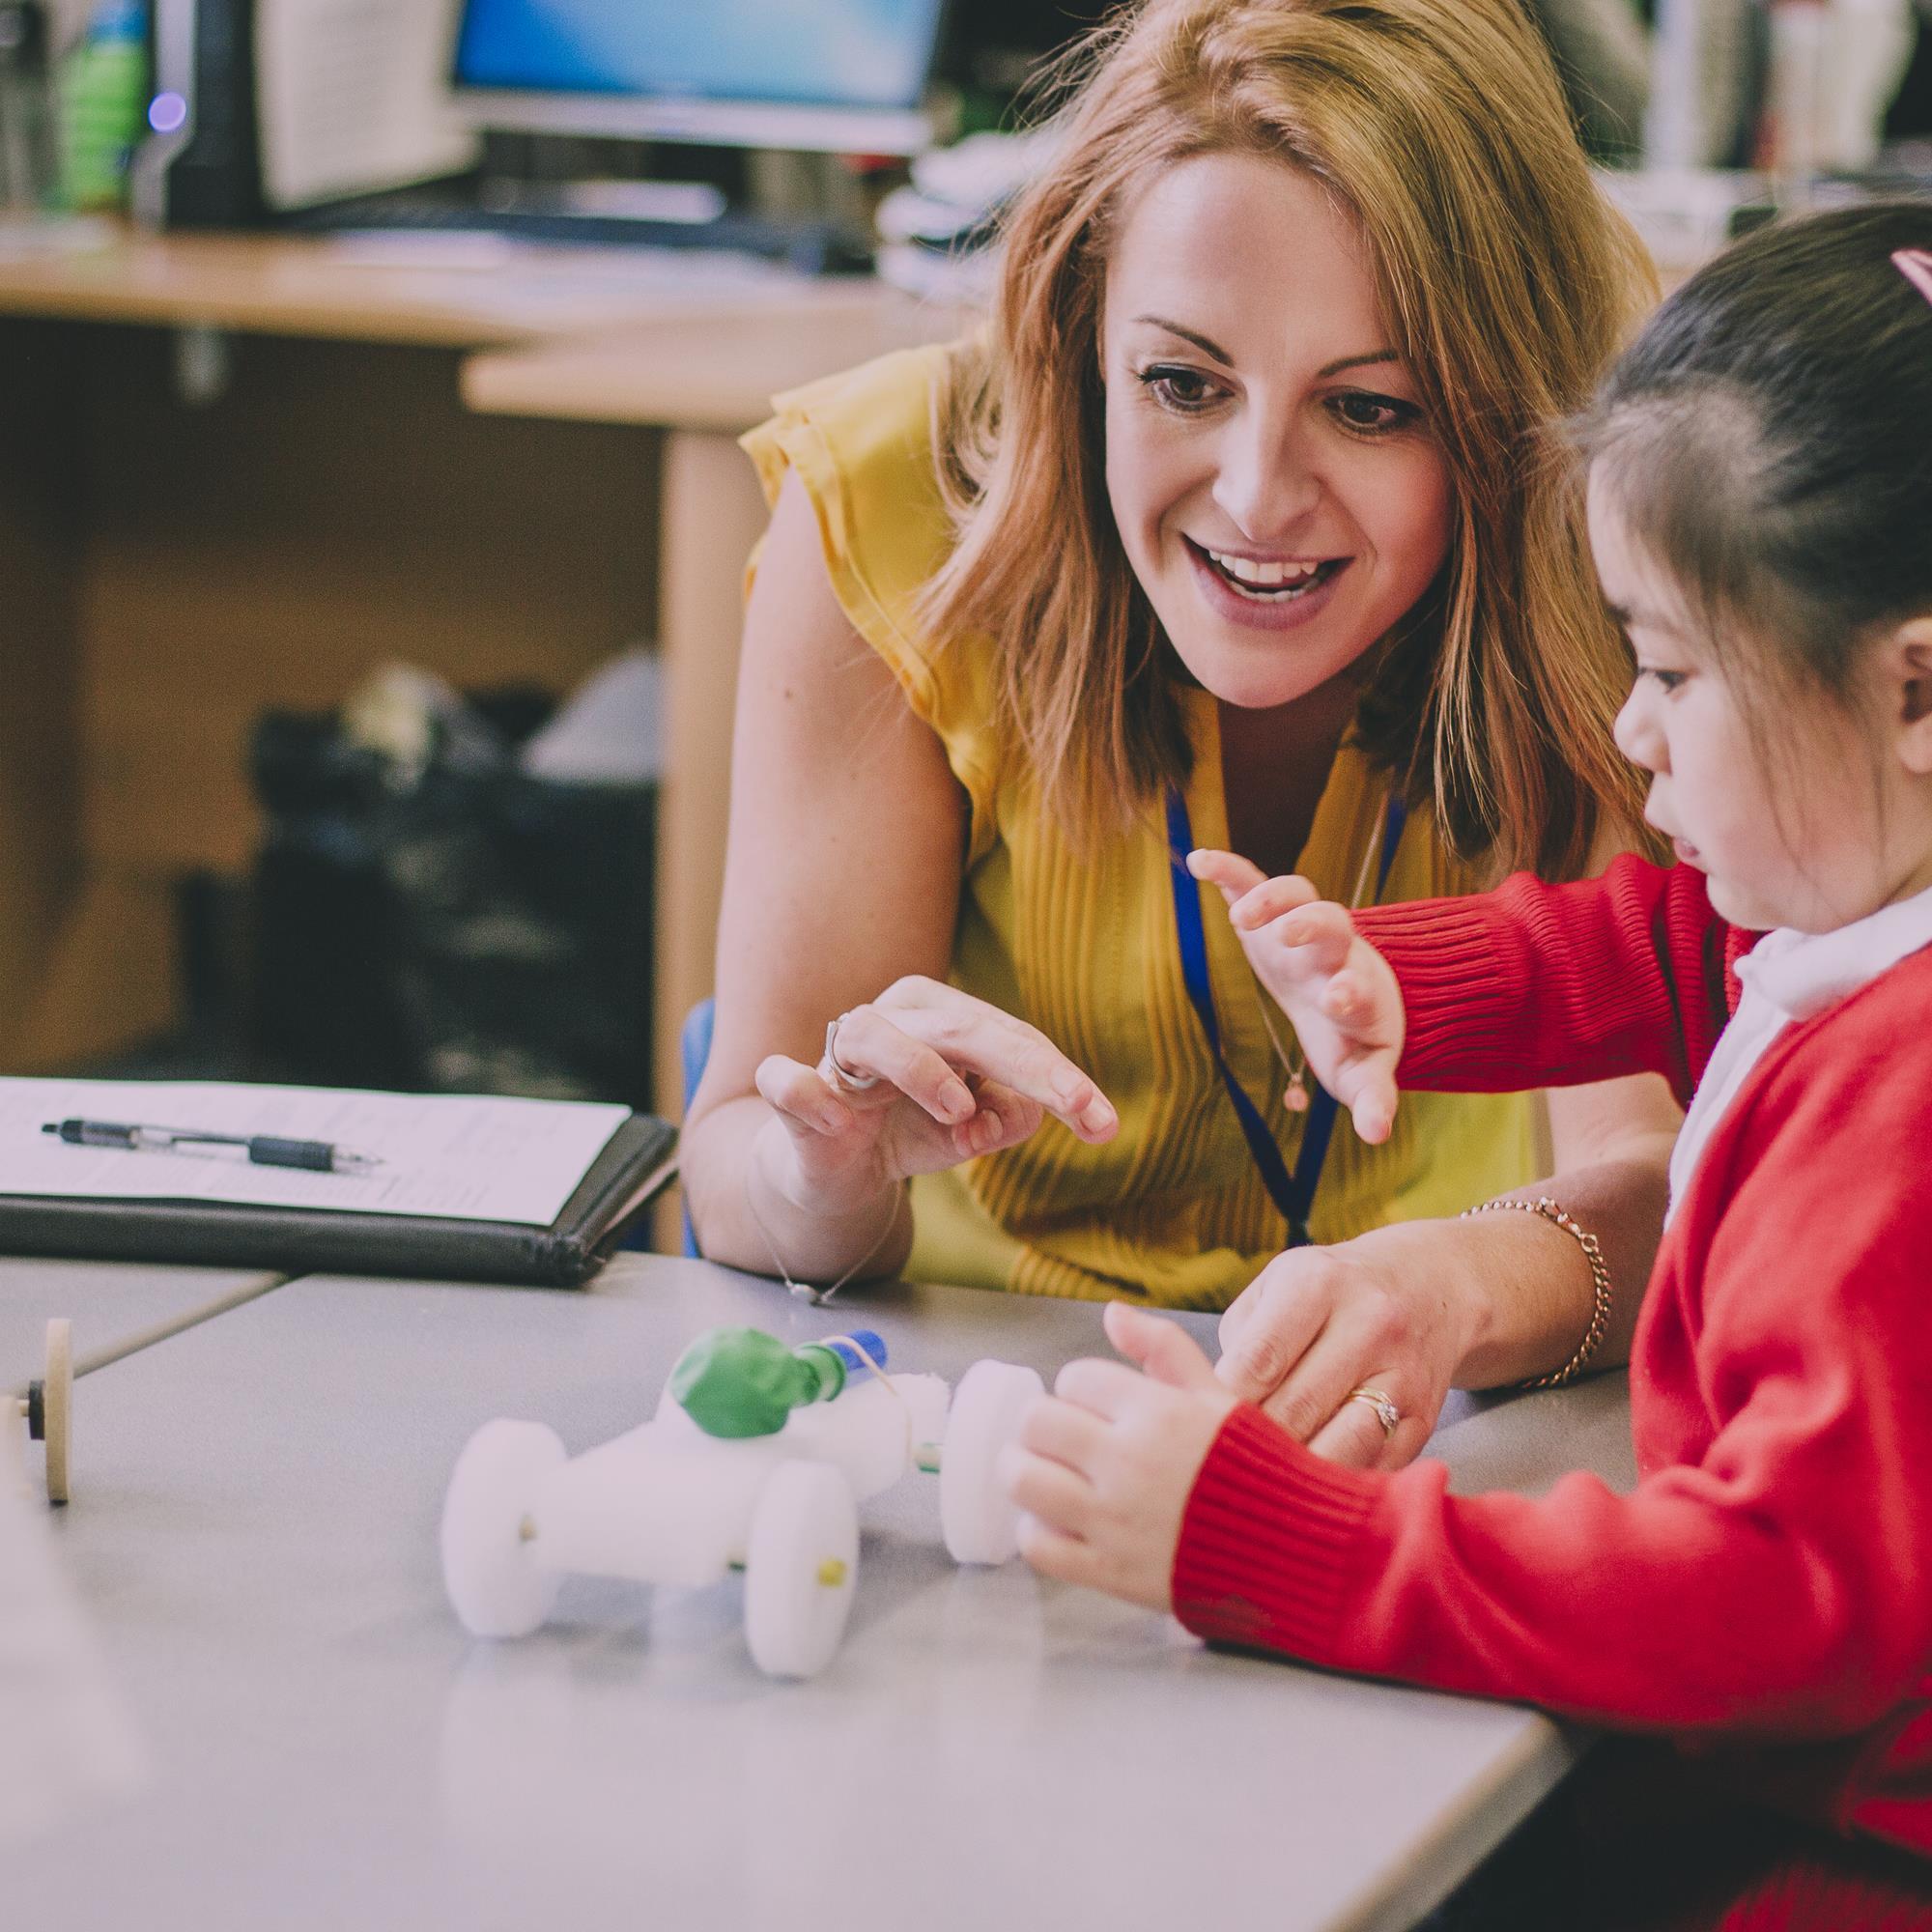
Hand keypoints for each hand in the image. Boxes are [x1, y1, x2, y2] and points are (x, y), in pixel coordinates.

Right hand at [752, 976, 1117, 1214]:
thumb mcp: (969, 1133)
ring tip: (960, 1113)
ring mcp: (837, 1052)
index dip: (1060, 1080)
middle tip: (1076, 1107)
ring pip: (873, 1035)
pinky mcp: (795, 1092)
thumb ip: (1002, 1119)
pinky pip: (791, 1081)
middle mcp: (893, 1019)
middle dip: (1026, 1067)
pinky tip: (840, 1123)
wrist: (835, 1172)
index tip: (1104, 1125)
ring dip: (921, 1070)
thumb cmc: (908, 1132)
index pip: (1011, 1039)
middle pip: (962, 1028)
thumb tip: (1021, 1113)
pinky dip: (810, 1094)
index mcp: (942, 1017)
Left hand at [1001, 1302, 1236, 1614]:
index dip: (1081, 1388)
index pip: (1074, 1378)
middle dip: (1041, 1425)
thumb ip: (1164, 1349)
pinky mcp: (1110, 1571)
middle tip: (1059, 1438)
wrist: (1297, 1552)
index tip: (1095, 1407)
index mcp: (1157, 1412)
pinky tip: (1061, 1523)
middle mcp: (1129, 1462)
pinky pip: (1038, 1545)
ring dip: (1024, 1472)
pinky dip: (1038, 1532)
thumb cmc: (1259, 1469)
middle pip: (1035, 1423)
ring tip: (1047, 1474)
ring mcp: (1115, 1520)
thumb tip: (1112, 1312)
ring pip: (1022, 1480)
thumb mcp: (1219, 1397)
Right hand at [1185, 850, 1403, 1145]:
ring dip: (1272, 897)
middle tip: (1291, 937)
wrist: (1351, 991)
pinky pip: (1252, 881)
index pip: (1357, 984)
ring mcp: (1302, 927)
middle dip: (1313, 926)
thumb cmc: (1352, 1037)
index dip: (1349, 990)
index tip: (1340, 999)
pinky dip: (1228, 869)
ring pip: (1298, 895)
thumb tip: (1376, 1136)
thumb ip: (1372, 1099)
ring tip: (1240, 916)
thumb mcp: (1361, 1071)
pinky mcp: (1272, 913)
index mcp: (1355, 994)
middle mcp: (1333, 953)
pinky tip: (1198, 860)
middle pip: (1332, 923)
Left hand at [1216, 1222, 1479, 1468]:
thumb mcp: (1275, 1288)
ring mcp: (1403, 1375)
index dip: (1219, 1404)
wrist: (1429, 1288)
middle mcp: (1368, 1325)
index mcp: (1317, 1285)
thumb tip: (1201, 1406)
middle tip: (1218, 1461)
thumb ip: (1238, 1342)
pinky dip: (1334, 1483)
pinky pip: (1372, 1467)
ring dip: (1294, 1473)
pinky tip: (1306, 1484)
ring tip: (1262, 1479)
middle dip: (1250, 1442)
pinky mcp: (1424, 1419)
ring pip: (1341, 1447)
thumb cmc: (1327, 1294)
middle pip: (1295, 1410)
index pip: (1259, 1361)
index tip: (1196, 1426)